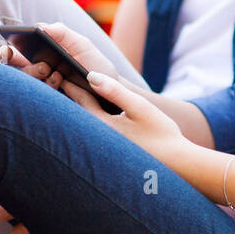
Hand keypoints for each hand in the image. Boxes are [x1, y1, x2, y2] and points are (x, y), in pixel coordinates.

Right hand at [0, 20, 120, 88]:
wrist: (112, 89)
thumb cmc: (95, 65)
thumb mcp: (82, 45)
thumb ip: (63, 33)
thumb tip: (40, 26)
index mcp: (40, 55)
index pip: (14, 55)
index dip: (4, 54)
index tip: (6, 52)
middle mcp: (37, 72)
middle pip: (16, 71)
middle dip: (27, 68)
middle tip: (45, 66)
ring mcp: (42, 89)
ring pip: (26, 85)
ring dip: (39, 78)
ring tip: (57, 74)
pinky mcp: (50, 104)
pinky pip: (38, 99)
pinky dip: (48, 89)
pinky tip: (61, 82)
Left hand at [59, 68, 184, 161]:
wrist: (176, 163)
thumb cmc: (160, 133)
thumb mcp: (139, 107)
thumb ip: (115, 91)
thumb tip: (92, 76)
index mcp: (102, 126)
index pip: (81, 100)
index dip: (71, 84)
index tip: (61, 70)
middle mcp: (97, 139)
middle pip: (77, 113)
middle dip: (69, 97)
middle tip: (58, 79)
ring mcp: (103, 148)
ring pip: (84, 124)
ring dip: (78, 109)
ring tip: (72, 94)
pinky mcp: (110, 153)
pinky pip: (93, 132)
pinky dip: (88, 119)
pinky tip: (92, 114)